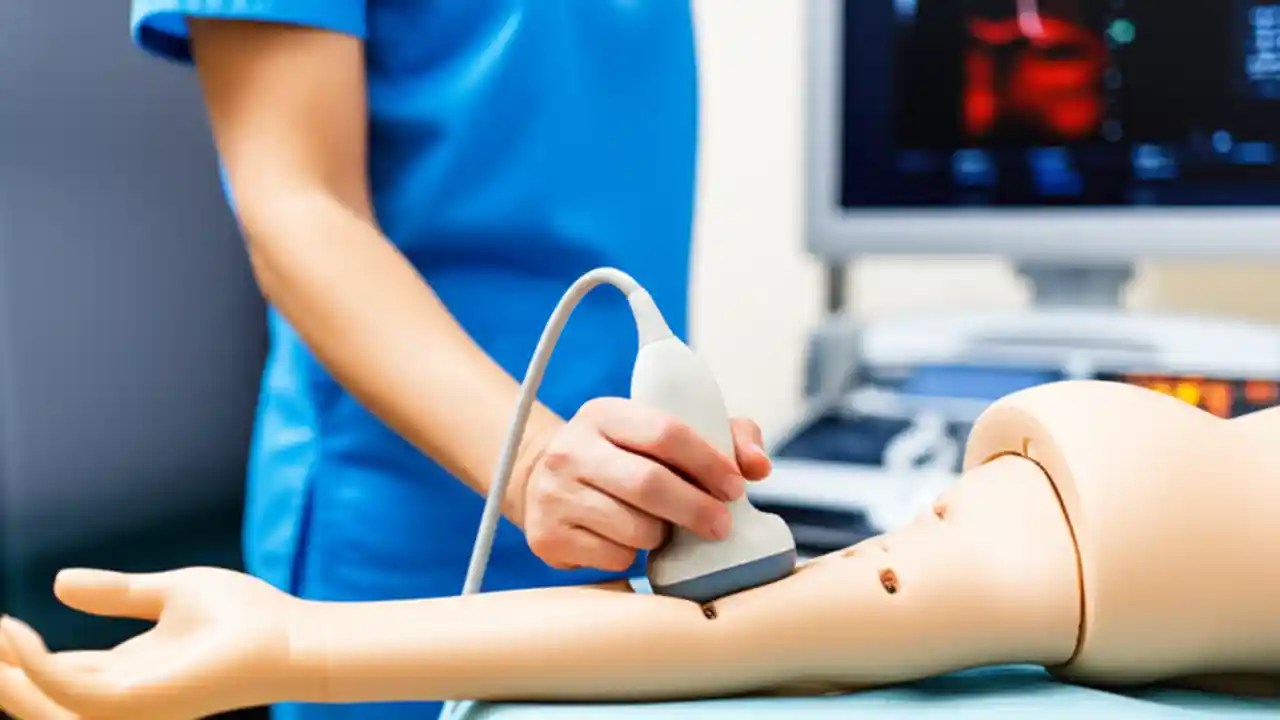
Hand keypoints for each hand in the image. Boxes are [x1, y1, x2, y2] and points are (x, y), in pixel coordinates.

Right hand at [0, 567, 304, 718]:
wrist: (291, 635)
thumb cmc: (246, 617)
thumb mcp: (168, 593)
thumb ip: (117, 592)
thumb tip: (59, 581)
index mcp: (123, 674)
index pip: (50, 673)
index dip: (15, 652)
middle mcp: (117, 698)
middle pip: (36, 694)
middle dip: (0, 672)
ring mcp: (126, 707)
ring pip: (38, 705)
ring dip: (5, 675)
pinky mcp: (138, 703)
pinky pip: (68, 694)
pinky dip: (34, 668)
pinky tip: (16, 637)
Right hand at [513, 397, 771, 571]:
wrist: (546, 484)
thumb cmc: (625, 458)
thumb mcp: (662, 433)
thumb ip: (723, 437)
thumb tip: (758, 466)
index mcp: (603, 413)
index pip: (665, 431)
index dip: (708, 461)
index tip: (734, 487)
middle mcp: (569, 449)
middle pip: (649, 484)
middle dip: (696, 509)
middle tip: (721, 525)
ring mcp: (553, 494)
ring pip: (634, 528)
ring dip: (662, 535)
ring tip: (662, 527)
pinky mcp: (547, 537)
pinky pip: (613, 558)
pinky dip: (632, 556)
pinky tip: (626, 540)